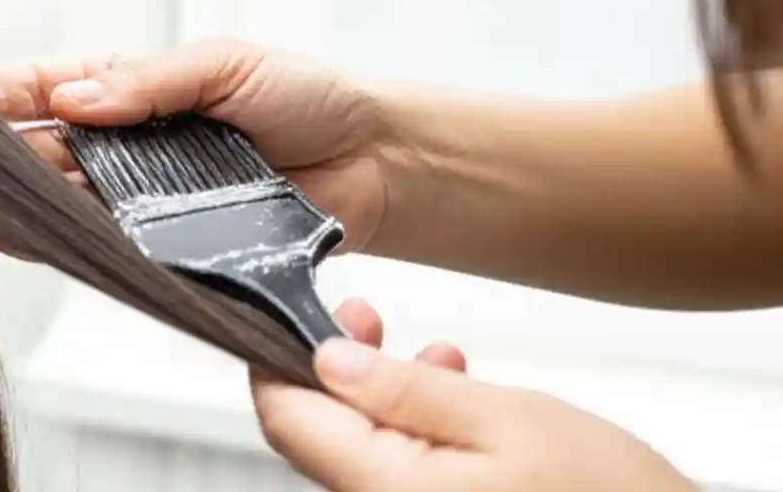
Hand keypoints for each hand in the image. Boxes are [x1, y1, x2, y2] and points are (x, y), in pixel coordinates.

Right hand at [0, 39, 398, 254]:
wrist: (371, 162)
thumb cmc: (306, 98)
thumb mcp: (223, 65)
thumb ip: (149, 82)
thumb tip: (75, 100)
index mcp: (133, 88)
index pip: (49, 85)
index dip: (0, 92)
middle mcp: (128, 145)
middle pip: (42, 148)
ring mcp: (146, 197)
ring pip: (65, 201)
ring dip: (25, 201)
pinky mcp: (171, 244)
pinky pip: (112, 245)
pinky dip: (73, 243)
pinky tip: (37, 236)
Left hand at [252, 303, 694, 491]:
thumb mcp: (506, 420)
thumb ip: (405, 392)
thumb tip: (329, 358)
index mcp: (386, 490)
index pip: (285, 420)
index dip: (276, 358)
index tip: (287, 309)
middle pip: (318, 433)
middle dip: (338, 367)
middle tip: (367, 316)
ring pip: (361, 447)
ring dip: (384, 393)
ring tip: (434, 354)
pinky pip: (400, 470)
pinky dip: (415, 426)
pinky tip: (455, 395)